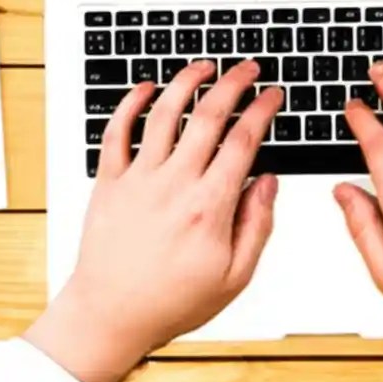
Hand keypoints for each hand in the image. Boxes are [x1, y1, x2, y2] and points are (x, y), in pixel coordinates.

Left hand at [24, 60, 282, 381]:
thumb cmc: (171, 302)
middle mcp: (174, 185)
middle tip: (248, 68)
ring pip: (163, 114)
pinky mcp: (109, 183)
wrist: (110, 316)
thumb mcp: (235, 276)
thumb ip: (257, 224)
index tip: (273, 95)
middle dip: (233, 83)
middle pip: (208, 116)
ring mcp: (138, 180)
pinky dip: (130, 104)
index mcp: (209, 207)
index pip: (244, 141)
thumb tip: (268, 182)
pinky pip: (117, 132)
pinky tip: (145, 88)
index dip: (263, 110)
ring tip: (204, 66)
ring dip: (186, 82)